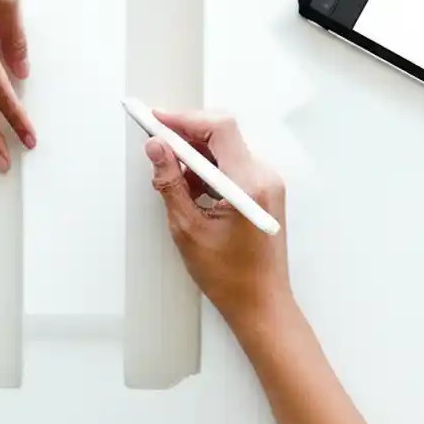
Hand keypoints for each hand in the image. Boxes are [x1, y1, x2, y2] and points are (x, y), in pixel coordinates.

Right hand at [145, 111, 290, 329]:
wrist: (261, 304)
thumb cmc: (230, 277)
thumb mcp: (188, 228)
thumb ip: (170, 183)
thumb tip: (157, 149)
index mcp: (249, 185)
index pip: (218, 129)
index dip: (184, 119)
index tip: (156, 119)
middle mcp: (264, 177)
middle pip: (223, 135)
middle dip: (186, 135)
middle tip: (156, 144)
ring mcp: (267, 184)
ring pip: (225, 150)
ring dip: (196, 157)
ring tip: (173, 180)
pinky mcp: (263, 192)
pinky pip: (232, 166)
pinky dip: (208, 171)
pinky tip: (191, 192)